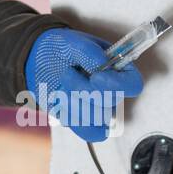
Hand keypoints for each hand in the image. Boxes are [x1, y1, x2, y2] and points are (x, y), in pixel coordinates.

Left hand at [25, 28, 143, 141]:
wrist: (39, 62)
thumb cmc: (61, 49)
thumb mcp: (72, 42)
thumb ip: (88, 51)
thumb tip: (101, 65)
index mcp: (119, 69)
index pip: (133, 85)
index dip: (117, 85)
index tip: (95, 76)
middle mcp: (114, 92)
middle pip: (111, 104)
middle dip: (83, 89)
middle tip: (67, 72)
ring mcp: (100, 109)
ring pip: (96, 118)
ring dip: (72, 100)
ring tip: (62, 85)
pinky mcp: (86, 123)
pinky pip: (88, 131)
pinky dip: (71, 117)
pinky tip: (62, 103)